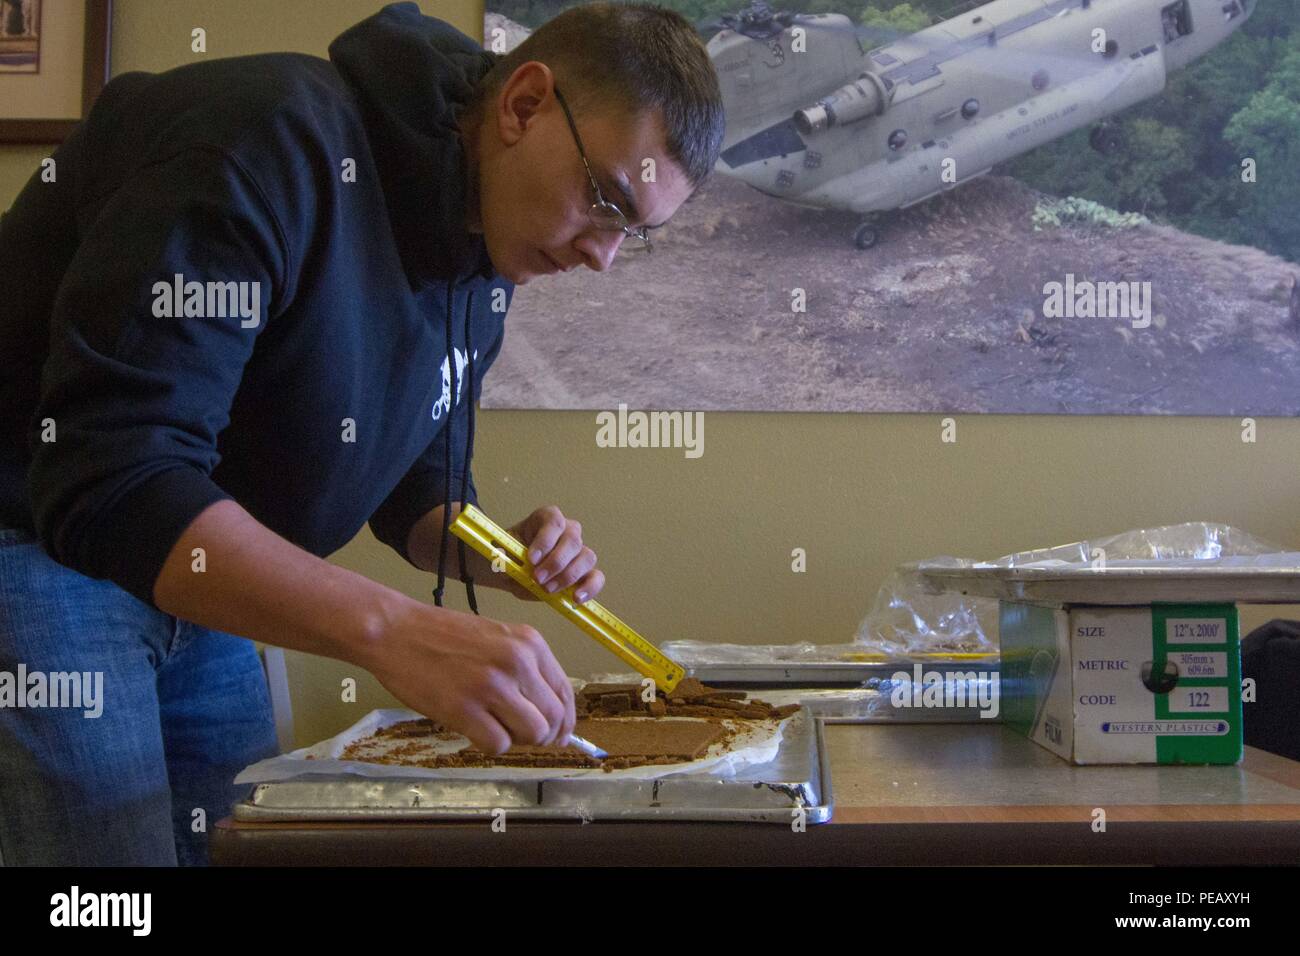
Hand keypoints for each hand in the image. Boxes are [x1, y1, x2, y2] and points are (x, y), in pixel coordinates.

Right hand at [364, 598, 575, 753]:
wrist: (397, 631)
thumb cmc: (443, 635)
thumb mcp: (498, 638)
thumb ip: (525, 668)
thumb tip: (548, 712)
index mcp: (529, 643)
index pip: (564, 692)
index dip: (566, 721)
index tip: (559, 734)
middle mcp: (517, 663)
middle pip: (553, 718)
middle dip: (544, 736)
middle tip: (523, 737)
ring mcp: (492, 686)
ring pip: (532, 734)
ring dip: (518, 741)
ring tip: (496, 730)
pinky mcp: (465, 709)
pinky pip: (498, 745)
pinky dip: (491, 745)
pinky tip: (475, 730)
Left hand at [506, 505, 604, 604]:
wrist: (510, 571)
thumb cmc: (508, 557)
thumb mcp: (501, 555)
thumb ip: (508, 560)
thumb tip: (515, 569)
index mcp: (545, 519)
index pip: (553, 521)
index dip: (545, 540)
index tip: (531, 558)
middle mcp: (567, 531)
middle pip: (572, 539)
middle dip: (556, 561)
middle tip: (538, 578)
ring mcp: (579, 551)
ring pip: (586, 557)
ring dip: (568, 576)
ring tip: (548, 590)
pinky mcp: (586, 572)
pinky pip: (596, 577)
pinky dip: (589, 588)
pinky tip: (575, 598)